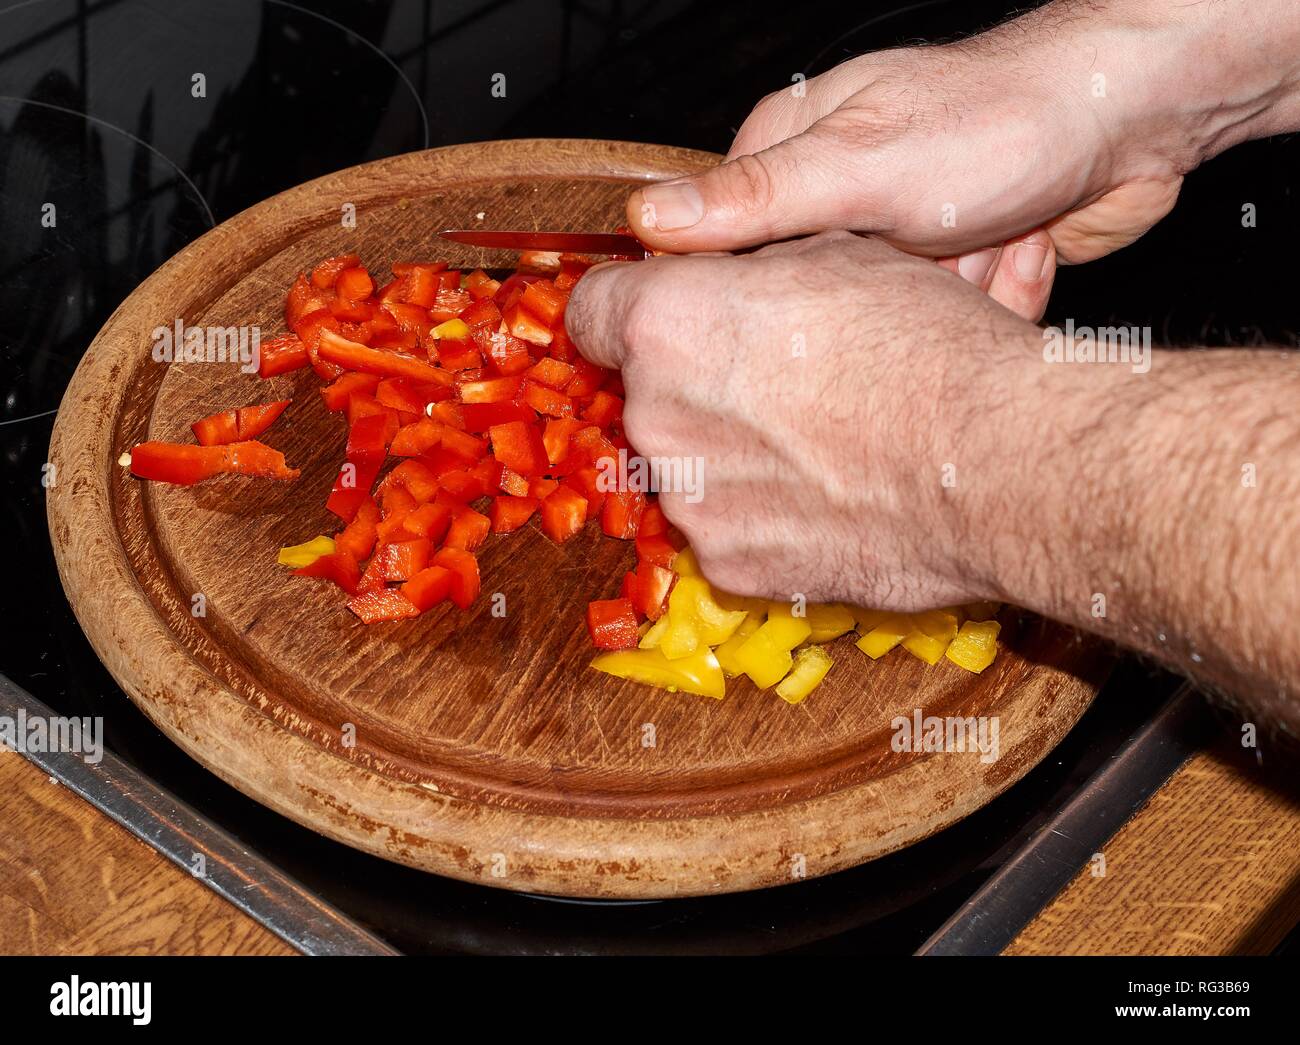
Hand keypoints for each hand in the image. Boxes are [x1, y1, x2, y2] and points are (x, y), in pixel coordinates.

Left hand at [567, 231, 1040, 610]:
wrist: (996, 465)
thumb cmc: (927, 349)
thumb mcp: (840, 253)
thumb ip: (755, 265)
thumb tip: (736, 272)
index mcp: (667, 324)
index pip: (591, 311)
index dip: (632, 308)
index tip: (667, 315)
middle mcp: (657, 416)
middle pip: (647, 392)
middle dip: (698, 383)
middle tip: (780, 380)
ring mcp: (690, 501)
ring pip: (687, 464)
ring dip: (731, 452)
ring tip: (821, 444)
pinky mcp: (729, 566)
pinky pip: (728, 528)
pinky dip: (765, 515)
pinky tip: (830, 497)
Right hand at [624, 1, 1299, 316]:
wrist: (1133, 120)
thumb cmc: (1000, 118)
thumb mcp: (860, 163)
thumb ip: (754, 200)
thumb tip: (648, 222)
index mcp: (787, 156)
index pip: (723, 256)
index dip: (748, 303)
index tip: (784, 325)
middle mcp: (835, 197)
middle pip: (810, 303)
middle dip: (873, 306)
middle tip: (921, 272)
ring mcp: (894, 234)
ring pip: (884, 323)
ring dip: (943, 303)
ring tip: (983, 245)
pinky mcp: (948, 268)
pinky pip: (944, 324)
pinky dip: (988, 302)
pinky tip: (1015, 252)